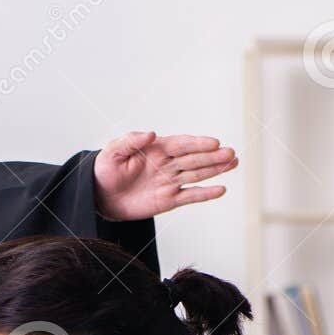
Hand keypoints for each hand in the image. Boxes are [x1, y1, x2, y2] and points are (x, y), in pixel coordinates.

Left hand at [93, 131, 237, 218]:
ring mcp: (169, 182)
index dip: (197, 143)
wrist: (100, 197)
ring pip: (197, 174)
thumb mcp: (112, 152)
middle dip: (213, 156)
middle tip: (231, 153)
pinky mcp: (168, 200)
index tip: (214, 142)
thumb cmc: (105, 171)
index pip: (181, 144)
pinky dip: (205, 194)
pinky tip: (221, 189)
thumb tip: (151, 133)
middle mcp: (167, 164)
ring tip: (233, 163)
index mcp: (156, 149)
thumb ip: (131, 141)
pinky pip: (190, 196)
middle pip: (194, 158)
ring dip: (215, 170)